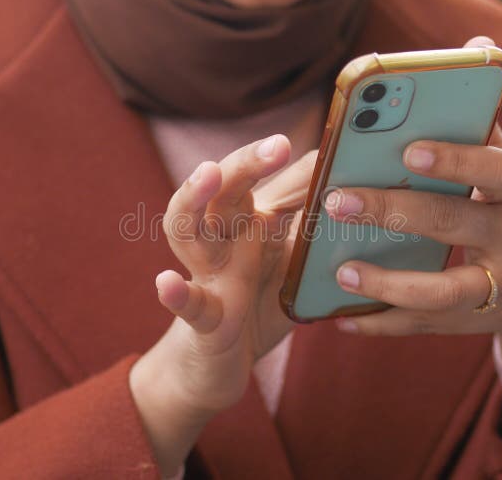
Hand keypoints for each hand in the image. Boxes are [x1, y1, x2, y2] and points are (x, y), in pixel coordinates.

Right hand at [130, 136, 314, 475]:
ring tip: (207, 174)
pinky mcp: (205, 321)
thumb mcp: (287, 256)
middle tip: (278, 143)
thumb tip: (335, 165)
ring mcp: (209, 277)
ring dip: (194, 200)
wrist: (220, 365)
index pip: (252, 179)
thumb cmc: (257, 301)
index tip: (311, 136)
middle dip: (244, 164)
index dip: (273, 156)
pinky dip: (176, 294)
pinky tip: (165, 282)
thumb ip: (304, 215)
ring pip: (187, 232)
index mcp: (243, 222)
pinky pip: (189, 304)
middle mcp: (221, 241)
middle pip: (221, 192)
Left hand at [322, 38, 501, 377]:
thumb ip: (479, 114)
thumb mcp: (501, 161)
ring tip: (340, 271)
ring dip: (388, 282)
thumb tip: (475, 44)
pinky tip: (343, 318)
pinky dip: (384, 323)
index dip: (455, 160)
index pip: (494, 169)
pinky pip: (427, 326)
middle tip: (337, 200)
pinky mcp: (477, 321)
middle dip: (394, 211)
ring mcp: (499, 285)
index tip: (408, 148)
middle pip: (454, 224)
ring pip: (443, 290)